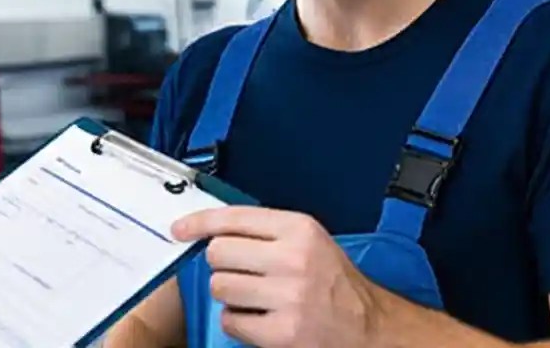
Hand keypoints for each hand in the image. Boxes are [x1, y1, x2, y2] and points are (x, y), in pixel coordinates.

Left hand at [173, 207, 380, 347]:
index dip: (199, 222)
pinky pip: (230, 321)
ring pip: (220, 287)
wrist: (369, 326)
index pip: (234, 217)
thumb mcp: (309, 240)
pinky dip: (239, 323)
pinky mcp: (282, 333)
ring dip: (231, 295)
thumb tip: (210, 231)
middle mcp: (293, 259)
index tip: (180, 229)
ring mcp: (288, 297)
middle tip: (243, 273)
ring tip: (256, 298)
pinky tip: (262, 319)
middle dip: (223, 264)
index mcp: (299, 229)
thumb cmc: (334, 283)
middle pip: (219, 252)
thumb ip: (266, 231)